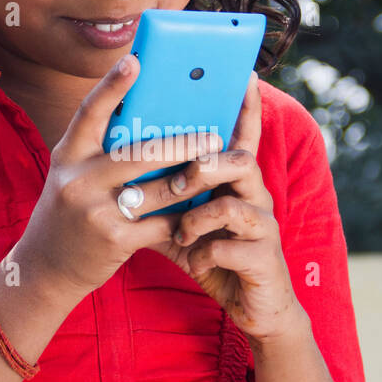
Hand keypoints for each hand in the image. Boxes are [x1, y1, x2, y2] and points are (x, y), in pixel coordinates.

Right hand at [14, 53, 219, 304]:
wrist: (45, 267)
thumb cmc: (69, 213)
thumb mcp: (72, 176)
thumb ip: (100, 152)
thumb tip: (149, 122)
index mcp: (67, 155)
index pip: (90, 112)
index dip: (112, 85)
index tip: (134, 60)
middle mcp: (77, 180)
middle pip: (140, 153)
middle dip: (182, 145)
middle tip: (213, 137)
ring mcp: (95, 211)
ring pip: (158, 189)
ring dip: (191, 181)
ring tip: (215, 169)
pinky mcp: (114, 240)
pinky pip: (161, 223)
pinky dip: (181, 217)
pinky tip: (199, 210)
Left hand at [144, 72, 306, 346]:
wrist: (252, 307)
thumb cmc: (216, 258)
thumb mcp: (184, 224)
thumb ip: (162, 200)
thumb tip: (118, 175)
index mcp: (235, 183)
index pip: (242, 136)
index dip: (245, 107)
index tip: (243, 74)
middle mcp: (254, 197)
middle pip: (240, 162)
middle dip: (206, 164)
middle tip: (180, 179)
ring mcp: (263, 227)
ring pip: (236, 205)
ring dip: (201, 216)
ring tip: (182, 231)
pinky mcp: (263, 259)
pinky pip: (231, 248)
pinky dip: (206, 255)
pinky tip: (196, 264)